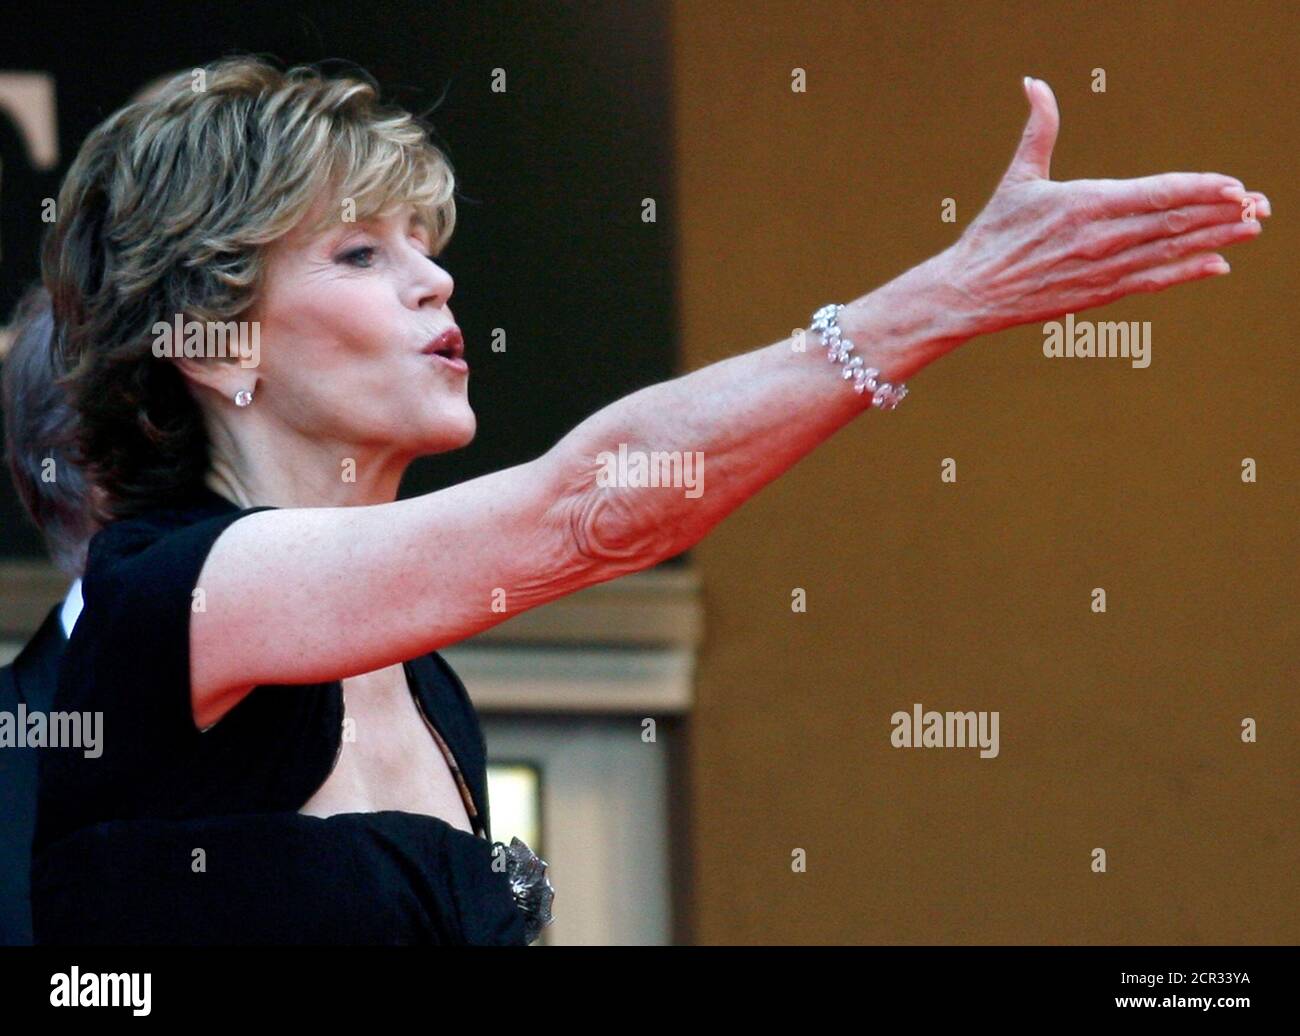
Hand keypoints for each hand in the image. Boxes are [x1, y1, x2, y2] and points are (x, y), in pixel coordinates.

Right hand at [945, 77, 1269, 336]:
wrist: (969, 291)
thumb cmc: (993, 233)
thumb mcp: (1018, 178)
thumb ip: (1039, 128)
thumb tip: (1033, 83)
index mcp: (1084, 203)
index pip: (1157, 193)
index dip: (1200, 189)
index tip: (1234, 185)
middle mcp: (1100, 238)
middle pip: (1174, 223)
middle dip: (1221, 214)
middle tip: (1262, 206)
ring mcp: (1101, 270)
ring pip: (1169, 252)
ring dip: (1215, 240)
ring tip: (1250, 229)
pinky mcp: (1097, 296)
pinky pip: (1151, 282)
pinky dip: (1186, 273)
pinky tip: (1217, 264)